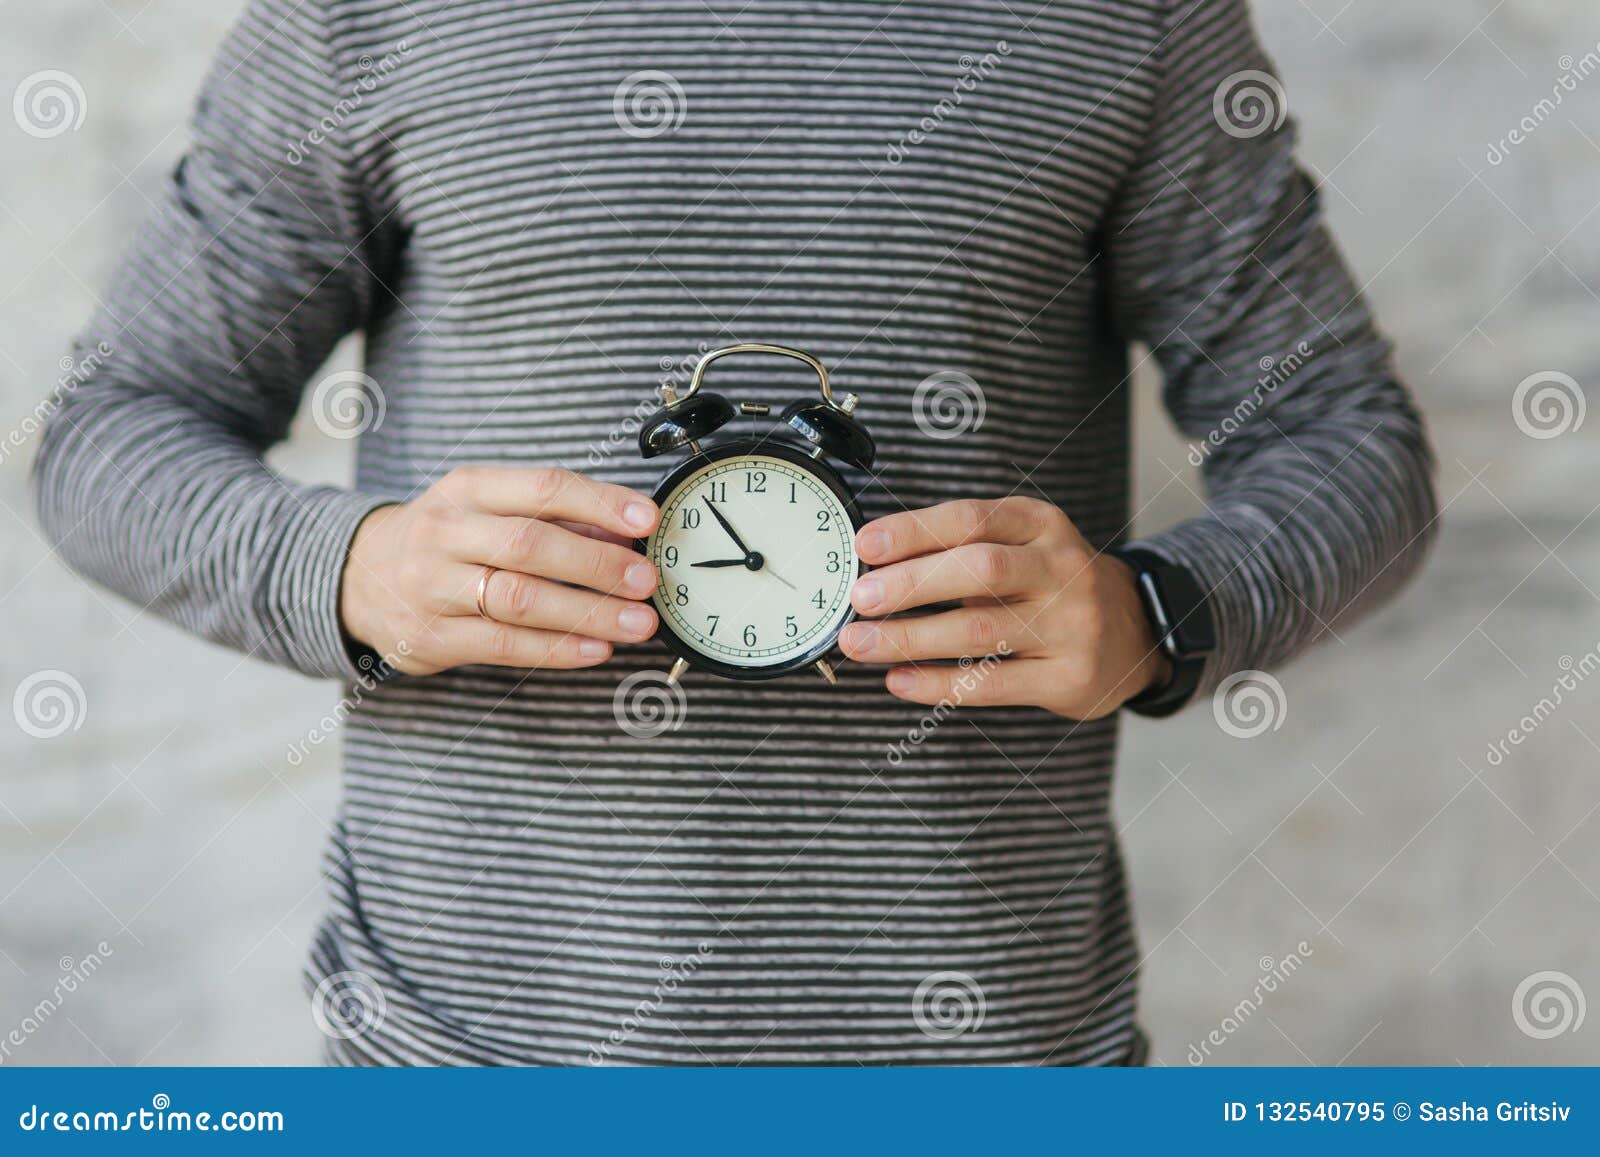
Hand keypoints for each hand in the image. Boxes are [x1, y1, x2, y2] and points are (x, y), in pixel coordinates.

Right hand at [339, 466, 661, 674]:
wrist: (356, 576)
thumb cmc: (445, 539)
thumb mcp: (485, 507)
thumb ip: (554, 517)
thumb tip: (627, 532)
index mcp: (467, 489)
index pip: (542, 487)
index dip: (599, 502)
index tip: (646, 520)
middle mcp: (445, 533)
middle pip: (531, 545)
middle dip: (598, 564)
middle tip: (646, 580)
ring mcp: (433, 587)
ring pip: (520, 598)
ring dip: (587, 612)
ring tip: (637, 623)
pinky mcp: (432, 638)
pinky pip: (504, 644)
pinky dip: (557, 649)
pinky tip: (596, 649)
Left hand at [837, 497, 1170, 718]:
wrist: (1136, 631)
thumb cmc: (1051, 583)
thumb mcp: (1023, 544)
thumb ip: (962, 548)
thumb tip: (875, 566)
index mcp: (1042, 525)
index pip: (972, 519)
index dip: (914, 531)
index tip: (865, 545)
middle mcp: (1061, 569)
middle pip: (979, 570)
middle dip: (911, 584)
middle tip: (861, 598)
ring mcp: (1071, 625)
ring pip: (979, 631)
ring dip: (910, 638)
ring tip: (860, 643)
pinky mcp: (1069, 677)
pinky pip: (992, 684)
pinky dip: (938, 683)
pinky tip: (899, 680)